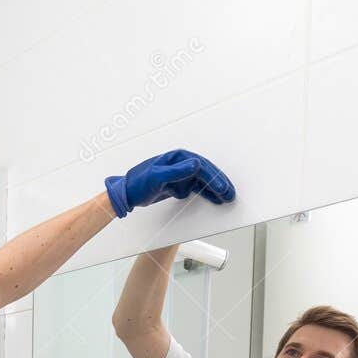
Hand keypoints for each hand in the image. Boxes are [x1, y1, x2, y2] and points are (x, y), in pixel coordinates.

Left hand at [104, 149, 235, 218]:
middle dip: (219, 183)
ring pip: (203, 181)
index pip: (201, 167)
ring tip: (227, 198)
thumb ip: (176, 171)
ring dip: (215, 189)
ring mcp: (181, 174)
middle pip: (206, 173)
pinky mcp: (179, 185)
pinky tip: (215, 199)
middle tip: (230, 194)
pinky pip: (197, 188)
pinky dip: (206, 194)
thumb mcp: (157, 176)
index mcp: (178, 158)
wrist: (127, 193)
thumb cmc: (139, 182)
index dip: (213, 177)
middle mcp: (182, 164)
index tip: (222, 188)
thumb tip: (195, 164)